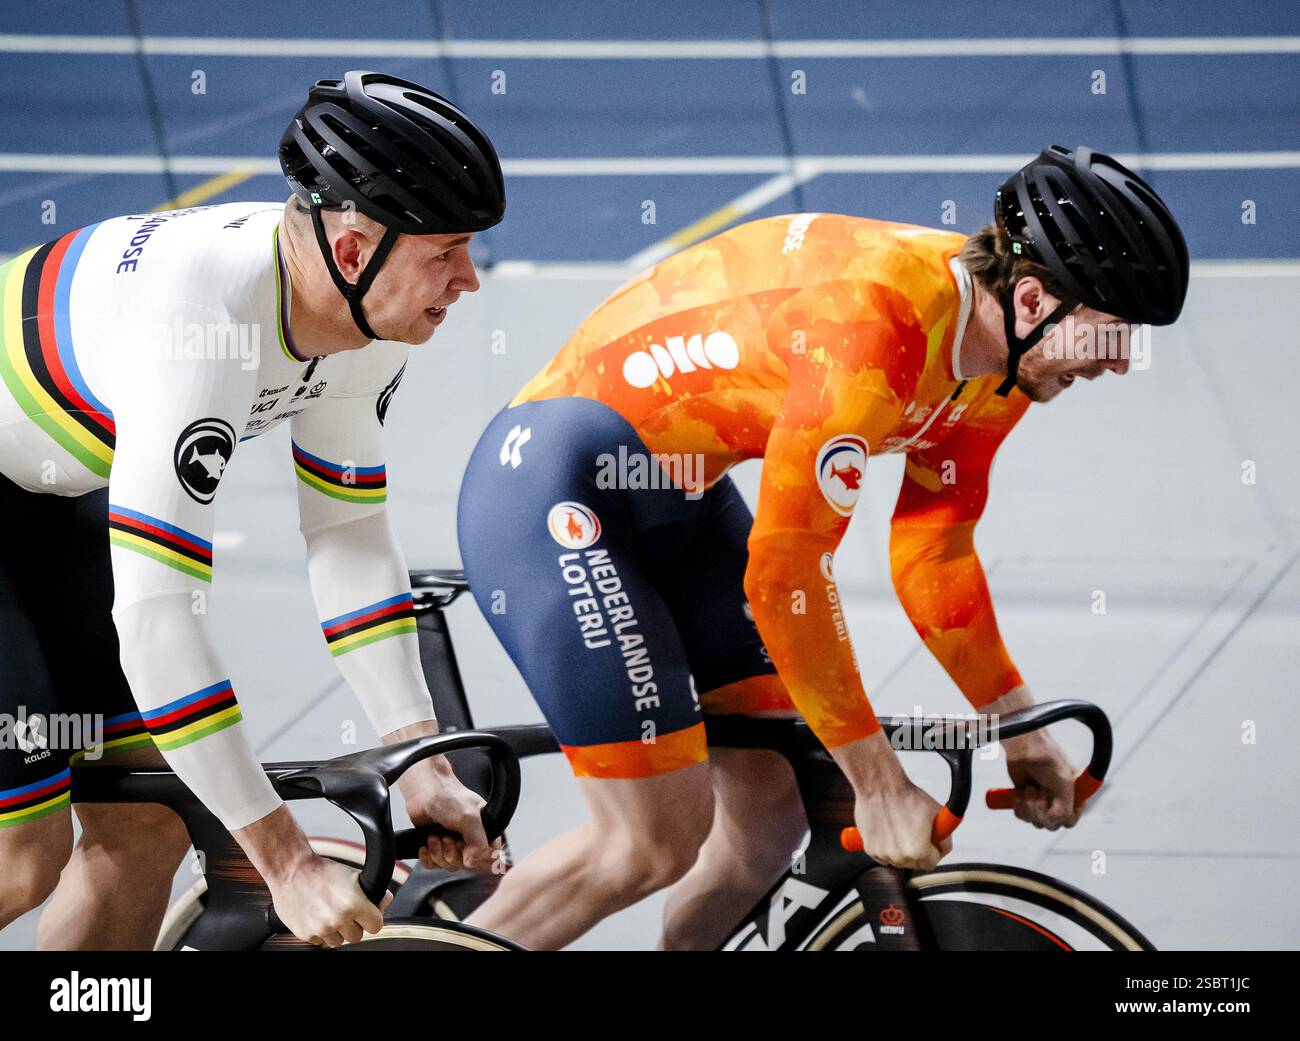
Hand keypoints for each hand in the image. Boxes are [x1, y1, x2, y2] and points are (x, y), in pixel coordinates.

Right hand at [268, 852, 392, 947]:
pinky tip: (317, 915)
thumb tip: (385, 900)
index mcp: (354, 904)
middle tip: (346, 911)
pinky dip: (321, 932)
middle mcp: (338, 918)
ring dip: (337, 930)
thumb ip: (371, 892)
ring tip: (330, 912)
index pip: (376, 926)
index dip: (373, 919)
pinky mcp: (306, 934)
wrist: (291, 871)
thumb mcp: (353, 876)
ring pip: (339, 941)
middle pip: (357, 936)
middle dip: (354, 925)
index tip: (368, 915)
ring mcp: (321, 928)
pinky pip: (321, 941)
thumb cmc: (322, 871)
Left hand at [398, 755, 502, 873]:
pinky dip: (428, 858)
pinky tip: (425, 846)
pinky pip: (434, 865)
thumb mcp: (469, 819)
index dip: (478, 860)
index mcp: (485, 831)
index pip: (490, 856)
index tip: (467, 854)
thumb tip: (473, 863)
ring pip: (450, 865)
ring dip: (439, 854)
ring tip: (434, 837)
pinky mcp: (437, 847)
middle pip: (467, 865)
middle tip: (447, 837)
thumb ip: (477, 843)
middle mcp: (470, 839)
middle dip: (452, 853)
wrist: (424, 792)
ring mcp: (453, 843)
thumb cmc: (449, 797)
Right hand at [834, 730, 951, 870]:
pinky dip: (888, 847)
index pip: (933, 862)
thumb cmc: (905, 796)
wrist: (880, 786)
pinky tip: (890, 830)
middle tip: (918, 832)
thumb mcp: (936, 812)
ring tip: (902, 828)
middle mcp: (900, 857)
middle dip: (920, 850)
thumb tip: (943, 843)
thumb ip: (944, 834)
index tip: (932, 840)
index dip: (935, 849)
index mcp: (918, 852)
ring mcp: (883, 854)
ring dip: (903, 850)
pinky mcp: (870, 849)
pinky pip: (884, 855)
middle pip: (916, 863)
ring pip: (900, 860)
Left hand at [1000, 728, 1079, 829]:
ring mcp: (1042, 802)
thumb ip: (1065, 808)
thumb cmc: (1047, 760)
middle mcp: (1059, 802)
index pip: (1070, 821)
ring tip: (1029, 788)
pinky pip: (1022, 816)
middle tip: (1039, 790)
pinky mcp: (1026, 800)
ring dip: (1029, 806)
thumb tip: (1054, 823)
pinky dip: (1019, 805)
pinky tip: (1020, 792)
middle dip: (1040, 808)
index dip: (1059, 815)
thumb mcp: (1064, 784)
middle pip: (1051, 825)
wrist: (1024, 748)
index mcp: (1075, 797)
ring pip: (1035, 822)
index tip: (1052, 800)